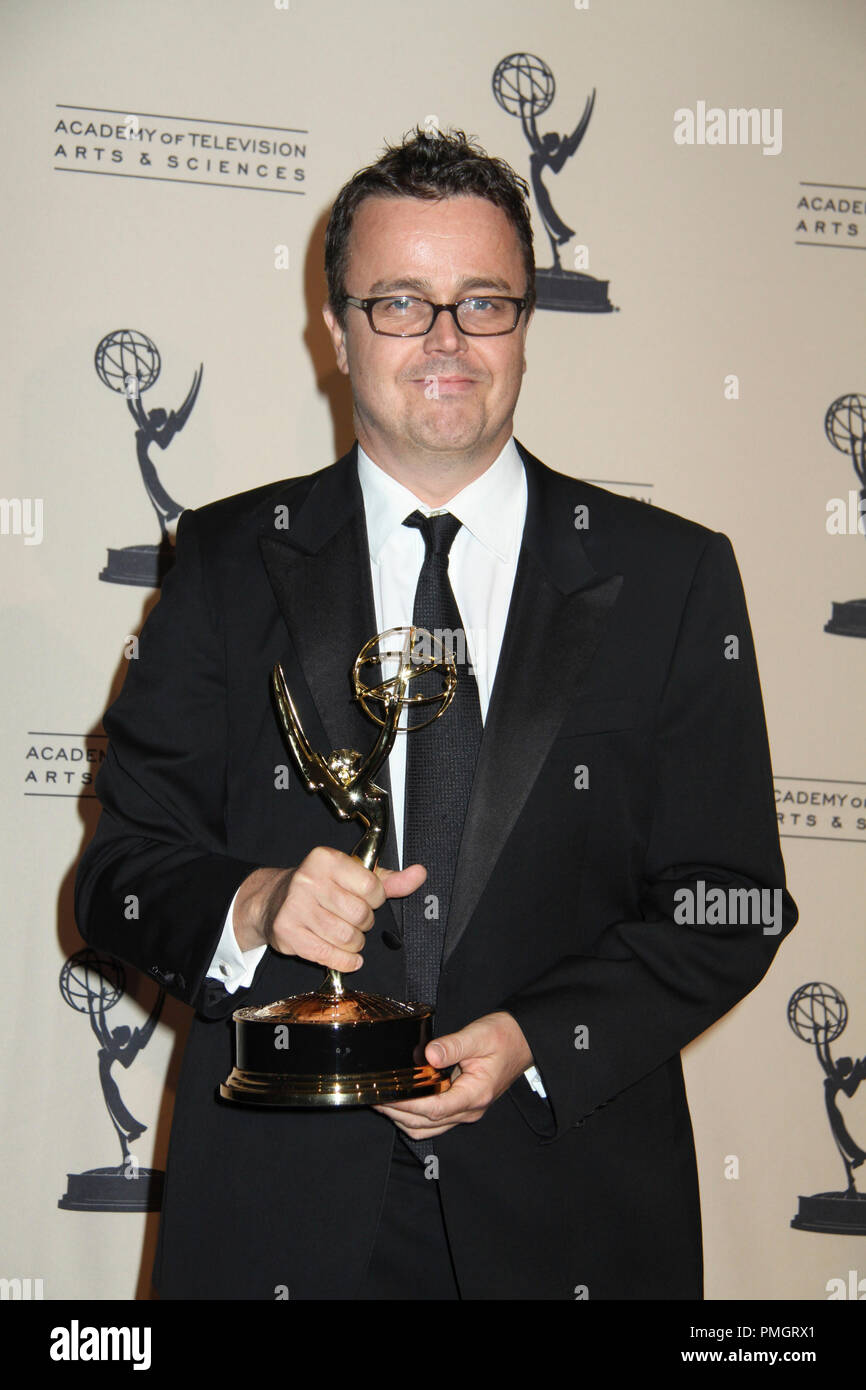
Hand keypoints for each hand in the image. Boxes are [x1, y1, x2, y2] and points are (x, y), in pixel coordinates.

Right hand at [232, 850, 425, 970]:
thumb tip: (420, 874)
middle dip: (364, 923)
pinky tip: (345, 955)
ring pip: (347, 938)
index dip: (375, 900)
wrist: (273, 900)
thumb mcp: (353, 875)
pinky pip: (329, 956)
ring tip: (346, 935)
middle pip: (361, 915)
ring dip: (354, 943)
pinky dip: (344, 960)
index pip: (373, 888)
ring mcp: (296, 907)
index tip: (365, 899)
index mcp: (327, 859)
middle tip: (353, 920)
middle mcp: (309, 880)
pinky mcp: (288, 933)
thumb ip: (389, 880)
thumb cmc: (320, 887)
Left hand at [373, 1011, 533, 1138]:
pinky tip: (401, 1102)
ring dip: (403, 1119)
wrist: (523, 1042)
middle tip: (374, 1097)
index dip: (407, 1104)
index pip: (434, 1108)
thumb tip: (428, 1054)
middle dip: (398, 1114)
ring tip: (382, 1101)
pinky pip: (434, 1121)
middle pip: (426, 1124)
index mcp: (474, 1094)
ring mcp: (466, 1111)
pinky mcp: (462, 1107)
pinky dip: (414, 1117)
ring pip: (428, 1128)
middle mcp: (470, 1109)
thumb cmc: (504, 1037)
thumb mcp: (479, 1035)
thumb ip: (453, 1045)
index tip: (386, 1095)